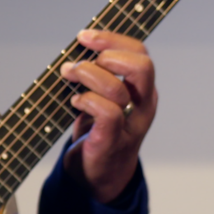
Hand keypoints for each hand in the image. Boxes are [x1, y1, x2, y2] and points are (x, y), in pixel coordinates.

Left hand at [59, 29, 156, 202]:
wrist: (100, 176)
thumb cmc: (99, 130)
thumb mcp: (104, 96)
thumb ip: (98, 73)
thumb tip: (76, 46)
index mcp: (143, 88)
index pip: (140, 53)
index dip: (112, 39)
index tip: (84, 37)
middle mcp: (143, 104)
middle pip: (142, 67)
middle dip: (108, 54)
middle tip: (83, 61)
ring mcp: (132, 124)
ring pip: (118, 89)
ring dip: (87, 77)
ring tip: (69, 77)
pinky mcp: (114, 141)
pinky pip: (107, 114)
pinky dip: (87, 102)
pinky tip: (75, 102)